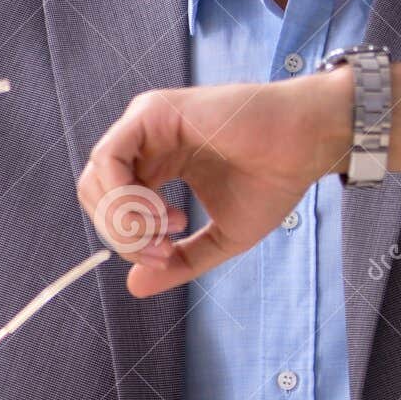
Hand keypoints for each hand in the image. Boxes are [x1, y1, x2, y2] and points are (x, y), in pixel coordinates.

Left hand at [76, 69, 351, 296]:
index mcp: (157, 163)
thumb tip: (132, 287)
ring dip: (124, 220)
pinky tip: (160, 212)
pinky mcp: (152, 112)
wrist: (305, 143)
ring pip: (95, 179)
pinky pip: (108, 159)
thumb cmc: (272, 180)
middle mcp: (145, 141)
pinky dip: (124, 197)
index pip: (113, 208)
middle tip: (165, 248)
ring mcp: (145, 123)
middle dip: (123, 236)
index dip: (130, 243)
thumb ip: (178, 261)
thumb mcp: (220, 238)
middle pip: (96, 196)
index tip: (169, 254)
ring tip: (168, 230)